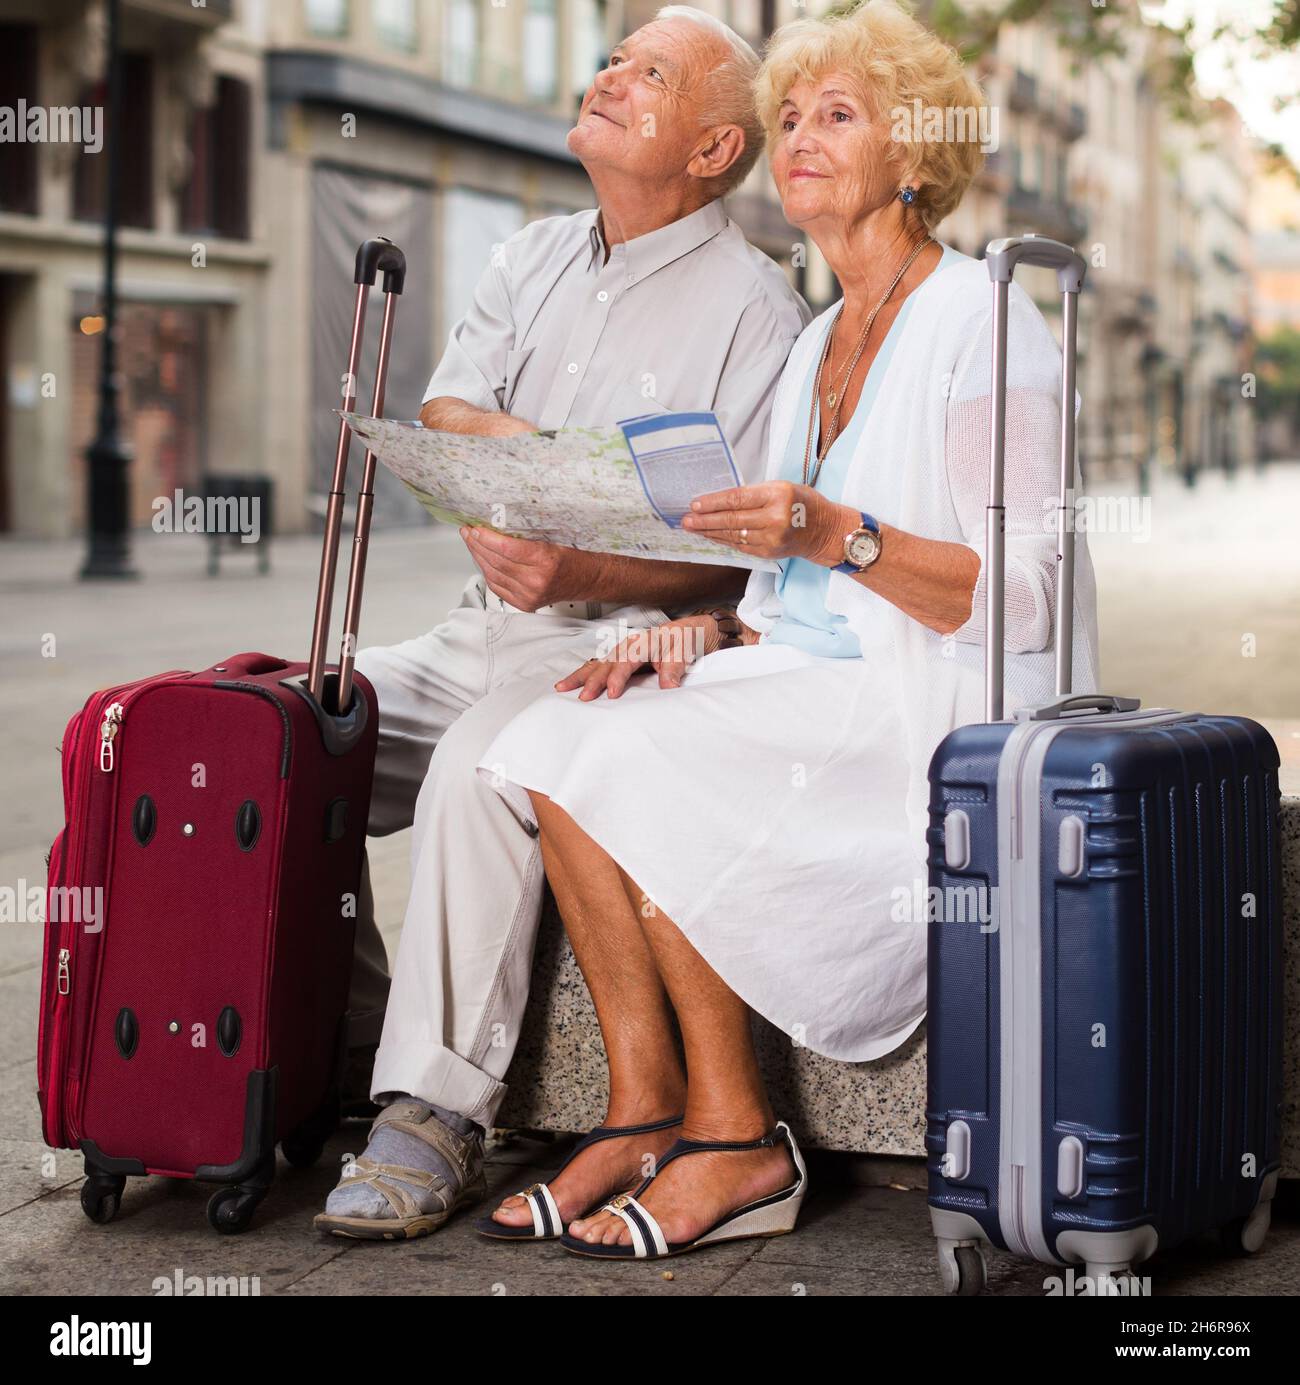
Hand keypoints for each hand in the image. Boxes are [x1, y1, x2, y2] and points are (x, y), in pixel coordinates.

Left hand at [461, 526, 588, 610]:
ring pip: (493, 575)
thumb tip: (497, 525)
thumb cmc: (571, 558)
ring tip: (471, 544)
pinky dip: (487, 573)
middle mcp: (536, 581)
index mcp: (545, 561)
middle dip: (477, 545)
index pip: (507, 548)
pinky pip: (497, 587)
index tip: (475, 528)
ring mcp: (529, 595)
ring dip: (478, 558)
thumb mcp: (552, 539)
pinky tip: (482, 561)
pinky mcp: (524, 604)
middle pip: (496, 561)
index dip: (487, 538)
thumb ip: (525, 535)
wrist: (585, 580)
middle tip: (468, 532)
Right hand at [555, 615, 719, 699]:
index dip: (617, 678)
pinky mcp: (621, 659)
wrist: (691, 632)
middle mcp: (628, 646)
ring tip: (562, 687)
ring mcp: (622, 652)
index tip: (611, 693)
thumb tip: (667, 685)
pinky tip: (574, 683)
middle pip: (606, 663)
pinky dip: (586, 674)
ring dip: (580, 676)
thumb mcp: (685, 652)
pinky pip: (600, 666)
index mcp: (642, 642)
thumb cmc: (685, 640)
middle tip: (582, 697)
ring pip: (597, 664)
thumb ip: (674, 668)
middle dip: (592, 680)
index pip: (626, 662)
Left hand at [681, 482, 855, 565]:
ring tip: (692, 528)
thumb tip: (720, 500)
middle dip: (704, 520)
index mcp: (777, 495)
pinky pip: (739, 546)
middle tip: (685, 520)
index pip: (737, 499)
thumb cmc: (803, 503)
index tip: (695, 504)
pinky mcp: (768, 553)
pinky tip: (710, 536)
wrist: (825, 530)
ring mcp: (771, 539)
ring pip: (732, 535)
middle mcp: (774, 518)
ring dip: (709, 532)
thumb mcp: (782, 487)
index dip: (713, 502)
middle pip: (731, 519)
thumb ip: (754, 493)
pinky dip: (723, 540)